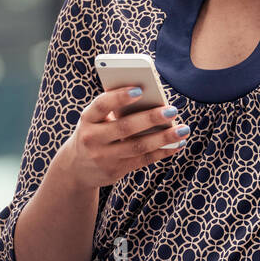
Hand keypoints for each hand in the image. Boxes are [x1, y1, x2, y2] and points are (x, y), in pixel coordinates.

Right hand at [61, 86, 190, 190]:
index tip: (140, 90)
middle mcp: (92, 139)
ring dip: (163, 138)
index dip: (119, 97)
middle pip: (124, 127)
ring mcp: (103, 157)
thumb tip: (153, 98)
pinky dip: (163, 152)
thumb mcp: (96, 120)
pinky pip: (143, 160)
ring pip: (138, 146)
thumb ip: (116, 109)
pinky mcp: (116, 171)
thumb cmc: (95, 132)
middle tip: (172, 110)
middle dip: (150, 118)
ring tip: (183, 129)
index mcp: (87, 119)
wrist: (76, 169)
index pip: (101, 105)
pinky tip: (178, 144)